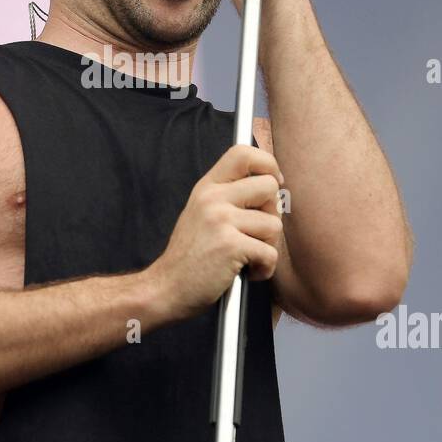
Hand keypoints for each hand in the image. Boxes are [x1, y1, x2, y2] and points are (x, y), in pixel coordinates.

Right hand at [146, 144, 284, 320]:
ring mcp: (220, 220)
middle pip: (270, 186)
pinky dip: (264, 269)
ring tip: (246, 257)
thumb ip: (229, 196)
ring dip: (267, 246)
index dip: (268, 164)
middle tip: (255, 233)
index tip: (273, 184)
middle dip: (272, 213)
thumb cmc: (191, 256)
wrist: (166, 288)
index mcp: (207, 187)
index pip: (243, 153)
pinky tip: (246, 272)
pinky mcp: (230, 245)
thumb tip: (273, 185)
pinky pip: (270, 253)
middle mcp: (212, 197)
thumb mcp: (202, 213)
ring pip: (274, 224)